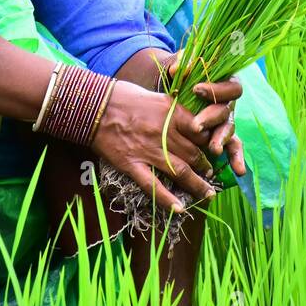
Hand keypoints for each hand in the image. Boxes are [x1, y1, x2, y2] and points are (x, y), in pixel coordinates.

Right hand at [90, 79, 223, 212]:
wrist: (93, 106)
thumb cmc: (122, 96)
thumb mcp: (154, 96)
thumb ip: (173, 110)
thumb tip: (187, 119)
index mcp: (171, 113)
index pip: (201, 132)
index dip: (210, 144)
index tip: (213, 150)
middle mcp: (164, 133)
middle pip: (194, 154)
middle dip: (206, 166)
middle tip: (211, 173)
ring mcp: (148, 151)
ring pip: (181, 172)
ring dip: (197, 185)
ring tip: (207, 194)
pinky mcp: (132, 164)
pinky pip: (152, 186)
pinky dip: (167, 199)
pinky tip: (179, 209)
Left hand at [162, 52, 246, 177]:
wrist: (174, 90)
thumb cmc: (180, 76)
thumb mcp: (180, 65)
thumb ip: (182, 63)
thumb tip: (180, 69)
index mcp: (226, 83)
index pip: (230, 86)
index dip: (216, 89)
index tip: (197, 90)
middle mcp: (229, 103)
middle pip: (227, 111)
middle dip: (212, 118)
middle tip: (196, 125)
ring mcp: (226, 122)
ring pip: (229, 131)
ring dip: (221, 140)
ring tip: (213, 149)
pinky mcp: (221, 137)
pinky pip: (233, 148)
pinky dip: (236, 159)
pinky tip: (239, 171)